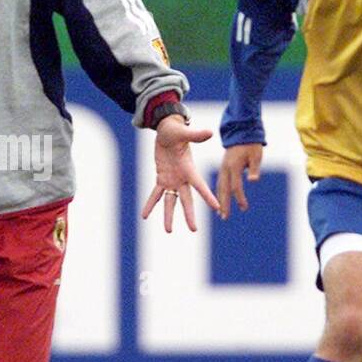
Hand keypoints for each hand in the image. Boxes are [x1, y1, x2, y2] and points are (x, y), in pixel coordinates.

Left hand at [140, 114, 220, 232]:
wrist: (167, 131)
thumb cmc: (176, 130)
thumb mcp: (183, 132)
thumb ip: (195, 135)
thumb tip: (210, 132)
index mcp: (189, 168)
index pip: (200, 185)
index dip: (208, 196)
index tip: (217, 207)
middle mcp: (182, 177)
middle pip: (187, 199)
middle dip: (189, 214)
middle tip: (194, 229)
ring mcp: (172, 179)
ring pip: (171, 201)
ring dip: (169, 215)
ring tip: (168, 231)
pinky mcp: (162, 178)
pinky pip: (156, 194)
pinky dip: (150, 204)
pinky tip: (144, 215)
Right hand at [215, 143, 262, 218]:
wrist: (241, 132)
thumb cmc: (251, 144)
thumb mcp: (256, 155)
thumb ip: (255, 169)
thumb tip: (254, 181)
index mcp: (234, 166)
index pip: (236, 186)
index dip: (240, 198)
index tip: (244, 208)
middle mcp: (225, 169)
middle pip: (224, 190)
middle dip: (224, 204)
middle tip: (224, 217)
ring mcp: (223, 168)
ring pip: (220, 187)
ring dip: (220, 200)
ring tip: (220, 213)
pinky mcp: (223, 168)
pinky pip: (220, 183)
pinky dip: (219, 192)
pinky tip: (220, 199)